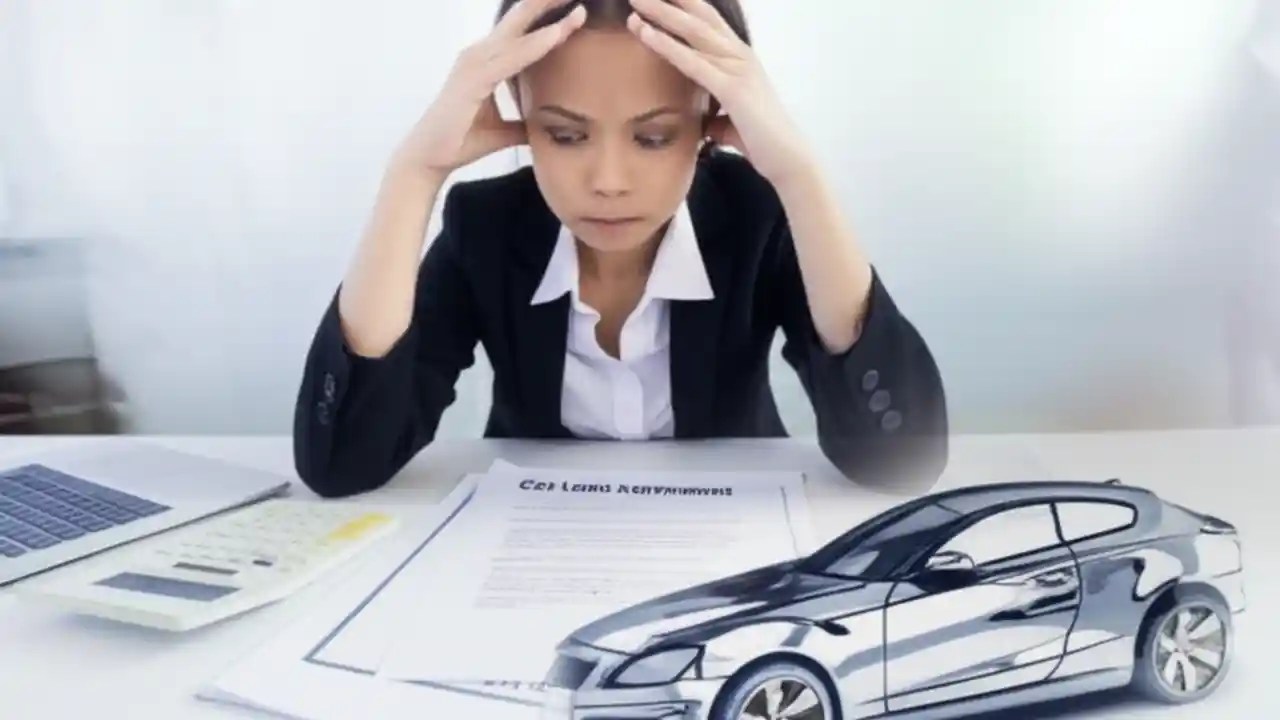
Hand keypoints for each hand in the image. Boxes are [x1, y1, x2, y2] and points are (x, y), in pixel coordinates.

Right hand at [394, 0, 585, 177]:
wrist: (430, 158)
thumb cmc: (461, 140)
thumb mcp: (502, 131)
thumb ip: (523, 123)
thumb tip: (544, 128)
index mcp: (486, 61)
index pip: (522, 31)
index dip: (548, 16)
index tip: (576, 8)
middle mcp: (479, 54)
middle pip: (519, 20)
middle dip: (547, 3)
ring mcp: (474, 64)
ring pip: (519, 35)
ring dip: (550, 19)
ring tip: (578, 9)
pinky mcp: (474, 80)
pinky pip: (511, 58)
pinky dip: (535, 46)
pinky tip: (557, 35)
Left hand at [626, 0, 813, 183]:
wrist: (788, 159)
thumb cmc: (761, 140)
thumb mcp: (733, 118)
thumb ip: (717, 113)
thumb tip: (705, 123)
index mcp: (739, 57)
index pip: (708, 21)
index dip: (684, 4)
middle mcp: (739, 55)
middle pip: (699, 16)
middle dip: (669, 0)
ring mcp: (737, 68)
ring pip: (694, 32)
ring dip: (662, 14)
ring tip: (635, 0)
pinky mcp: (733, 88)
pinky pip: (693, 62)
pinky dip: (667, 45)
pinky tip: (645, 33)